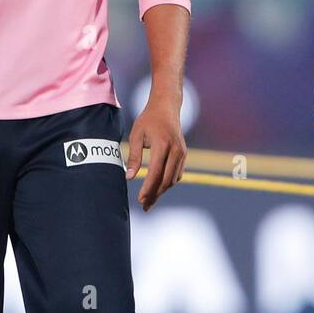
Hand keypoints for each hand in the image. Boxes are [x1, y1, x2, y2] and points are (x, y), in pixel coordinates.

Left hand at [125, 94, 185, 211]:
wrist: (167, 106)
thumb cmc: (148, 120)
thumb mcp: (136, 135)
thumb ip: (133, 157)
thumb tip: (129, 178)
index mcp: (162, 145)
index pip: (155, 173)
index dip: (148, 189)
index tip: (140, 199)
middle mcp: (175, 150)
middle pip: (166, 180)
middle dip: (155, 195)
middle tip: (144, 206)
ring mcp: (182, 153)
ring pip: (173, 179)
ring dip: (161, 191)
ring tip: (149, 200)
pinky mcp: (184, 154)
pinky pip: (177, 174)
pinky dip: (167, 183)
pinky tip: (158, 187)